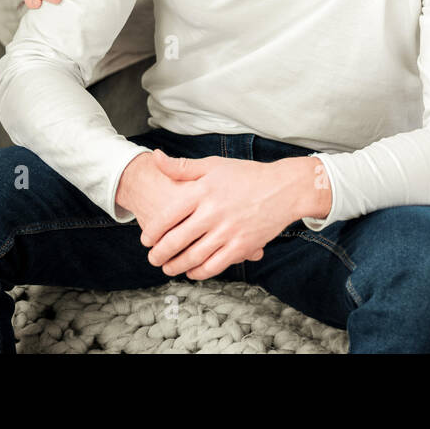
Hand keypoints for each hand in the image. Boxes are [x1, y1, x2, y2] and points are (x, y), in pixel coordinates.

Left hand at [132, 151, 302, 279]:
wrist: (284, 189)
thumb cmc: (246, 175)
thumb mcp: (213, 165)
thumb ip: (182, 167)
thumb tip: (154, 156)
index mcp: (203, 191)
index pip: (167, 216)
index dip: (152, 232)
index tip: (146, 240)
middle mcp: (213, 212)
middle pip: (176, 240)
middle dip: (159, 254)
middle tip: (153, 258)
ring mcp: (228, 231)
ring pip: (193, 257)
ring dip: (175, 266)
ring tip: (167, 267)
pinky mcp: (242, 246)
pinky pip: (214, 266)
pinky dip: (198, 272)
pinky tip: (192, 271)